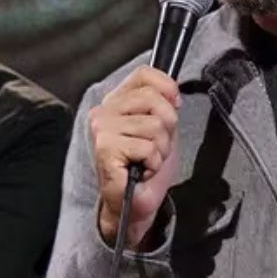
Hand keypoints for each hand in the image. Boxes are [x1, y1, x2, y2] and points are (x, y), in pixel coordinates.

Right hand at [90, 65, 180, 249]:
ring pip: (155, 126)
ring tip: (147, 160)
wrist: (133, 203)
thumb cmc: (145, 166)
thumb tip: (173, 92)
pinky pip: (148, 147)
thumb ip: (164, 105)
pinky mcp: (106, 149)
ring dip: (160, 149)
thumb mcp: (161, 127)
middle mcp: (103, 112)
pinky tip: (141, 170)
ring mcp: (102, 130)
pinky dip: (153, 163)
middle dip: (167, 127)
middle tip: (155, 147)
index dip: (167, 88)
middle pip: (154, 99)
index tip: (174, 106)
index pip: (144, 74)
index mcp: (115, 101)